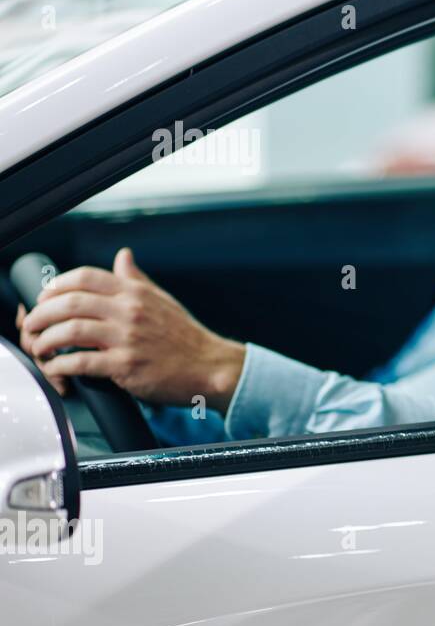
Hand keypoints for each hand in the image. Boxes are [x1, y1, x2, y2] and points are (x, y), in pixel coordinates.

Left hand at [16, 247, 245, 411]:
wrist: (211, 368)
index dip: (56, 286)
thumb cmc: (188, 338)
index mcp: (136, 294)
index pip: (85, 278)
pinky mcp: (126, 366)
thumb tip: (123, 256)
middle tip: (32, 324)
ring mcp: (127, 339)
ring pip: (71, 331)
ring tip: (40, 347)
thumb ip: (137, 279)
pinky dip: (62, 367)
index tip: (45, 298)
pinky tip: (57, 369)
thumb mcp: (163, 300)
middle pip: (71, 302)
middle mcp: (130, 312)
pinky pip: (82, 363)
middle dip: (41, 313)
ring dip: (45, 340)